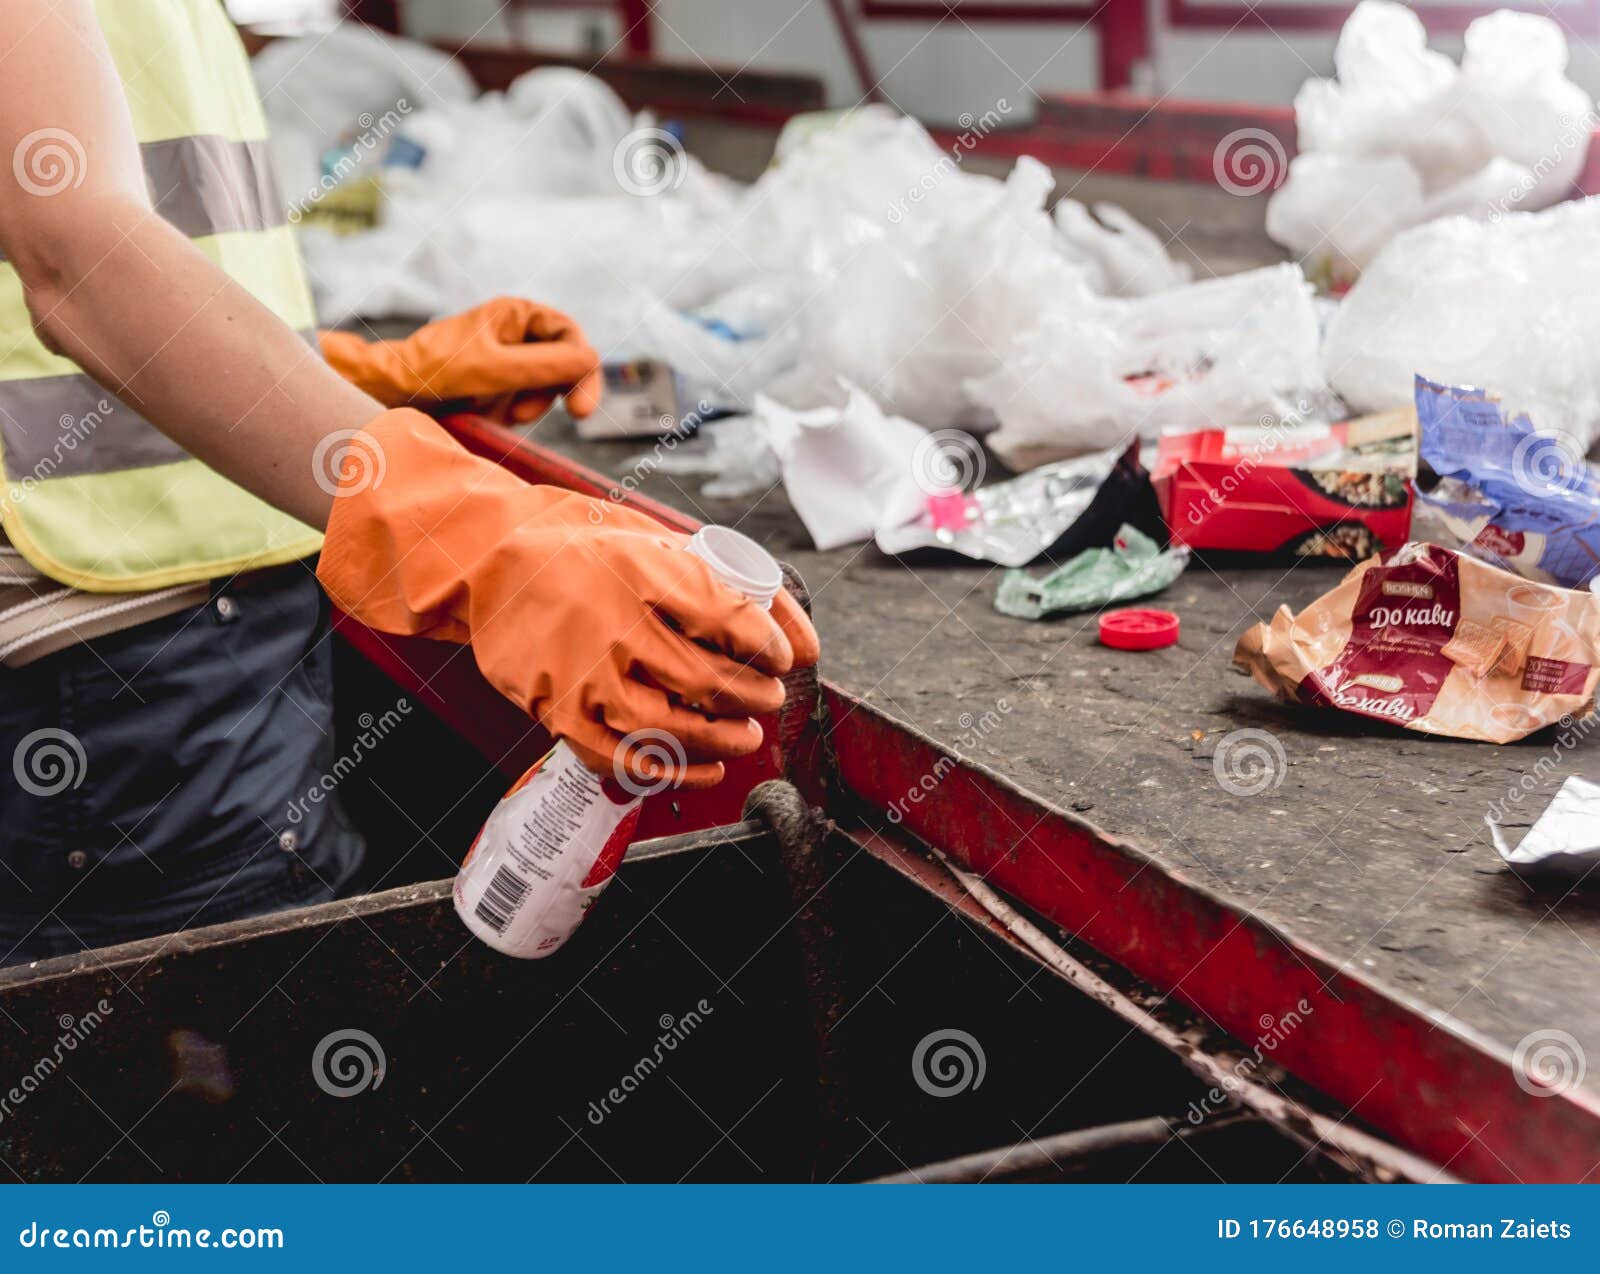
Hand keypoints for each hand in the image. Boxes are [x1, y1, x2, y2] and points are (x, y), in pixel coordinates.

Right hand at [316, 410, 818, 787]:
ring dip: (721, 740)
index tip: (780, 657)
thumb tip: (806, 646)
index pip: (728, 617)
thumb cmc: (584, 549)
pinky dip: (672, 771)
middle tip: (766, 696)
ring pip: (668, 725)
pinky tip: (705, 769)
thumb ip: (737, 589)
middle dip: (753, 697)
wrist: (488, 559)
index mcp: (642, 569)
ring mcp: (580, 671)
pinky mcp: (557, 708)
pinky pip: (621, 756)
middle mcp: (611, 622)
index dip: (767, 645)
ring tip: (744, 736)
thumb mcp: (661, 544)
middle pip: (706, 678)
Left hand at [319, 297, 602, 423]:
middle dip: (565, 388)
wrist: (390, 394)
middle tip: (576, 414)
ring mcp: (511, 366)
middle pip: (566, 362)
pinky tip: (502, 419)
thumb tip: (590, 361)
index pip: (569, 336)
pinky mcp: (501, 393)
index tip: (580, 406)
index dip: (582, 368)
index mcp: (517, 316)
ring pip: (550, 388)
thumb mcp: (492, 368)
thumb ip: (543, 365)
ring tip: (511, 415)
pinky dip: (522, 415)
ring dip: (538, 404)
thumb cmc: (434, 371)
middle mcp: (519, 337)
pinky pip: (528, 404)